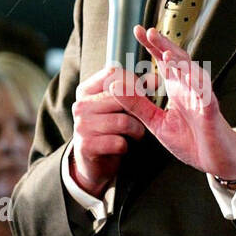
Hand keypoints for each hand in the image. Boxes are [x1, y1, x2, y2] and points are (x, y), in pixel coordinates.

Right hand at [70, 63, 145, 197]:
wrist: (93, 162)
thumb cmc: (110, 129)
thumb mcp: (120, 106)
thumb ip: (136, 90)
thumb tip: (154, 79)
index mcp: (86, 90)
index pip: (112, 73)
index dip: (134, 81)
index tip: (144, 92)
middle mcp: (81, 106)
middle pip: (121, 97)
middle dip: (138, 109)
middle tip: (141, 119)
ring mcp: (81, 126)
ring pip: (123, 121)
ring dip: (137, 130)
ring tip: (136, 133)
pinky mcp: (86, 146)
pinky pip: (119, 142)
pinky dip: (126, 146)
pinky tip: (123, 146)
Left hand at [105, 26, 235, 181]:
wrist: (215, 162)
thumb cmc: (192, 141)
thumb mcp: (157, 123)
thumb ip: (138, 106)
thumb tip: (115, 87)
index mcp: (177, 89)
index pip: (164, 62)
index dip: (153, 46)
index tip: (138, 31)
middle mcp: (190, 89)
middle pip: (179, 60)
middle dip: (165, 45)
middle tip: (150, 32)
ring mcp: (202, 98)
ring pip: (194, 74)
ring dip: (181, 63)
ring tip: (167, 53)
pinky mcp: (211, 113)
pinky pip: (207, 96)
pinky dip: (199, 86)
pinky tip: (191, 77)